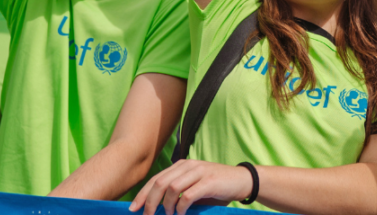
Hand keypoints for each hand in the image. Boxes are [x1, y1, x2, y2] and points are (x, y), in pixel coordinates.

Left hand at [129, 159, 252, 214]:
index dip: (142, 194)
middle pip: (160, 183)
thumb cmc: (217, 187)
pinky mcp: (209, 181)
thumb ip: (178, 192)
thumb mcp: (194, 187)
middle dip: (149, 202)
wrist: (243, 181)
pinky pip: (188, 195)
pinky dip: (181, 207)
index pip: (156, 178)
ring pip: (171, 188)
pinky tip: (182, 214)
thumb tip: (156, 208)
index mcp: (183, 165)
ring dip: (166, 206)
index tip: (133, 209)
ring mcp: (199, 172)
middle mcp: (189, 165)